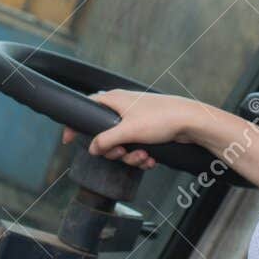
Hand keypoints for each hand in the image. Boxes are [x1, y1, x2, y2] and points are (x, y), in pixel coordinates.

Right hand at [61, 89, 204, 170]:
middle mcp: (123, 107)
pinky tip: (151, 158)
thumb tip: (92, 148)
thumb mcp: (128, 131)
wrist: (191, 121)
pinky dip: (141, 155)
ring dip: (130, 156)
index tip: (67, 139)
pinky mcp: (147, 129)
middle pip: (104, 133)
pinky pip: (135, 146)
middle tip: (121, 153)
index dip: (75, 124)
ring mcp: (136, 119)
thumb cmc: (161, 118)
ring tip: (143, 156)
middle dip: (114, 150)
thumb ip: (105, 140)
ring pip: (122, 143)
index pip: (86, 108)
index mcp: (114, 100)